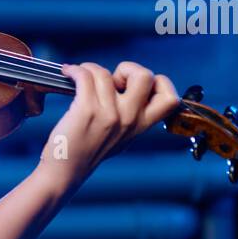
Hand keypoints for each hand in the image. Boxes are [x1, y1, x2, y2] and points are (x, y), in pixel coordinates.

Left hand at [35, 61, 180, 194]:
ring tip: (81, 74)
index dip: (159, 82)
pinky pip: (85, 76)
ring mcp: (109, 115)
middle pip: (145, 76)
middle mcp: (129, 119)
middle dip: (129, 68)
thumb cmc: (89, 151)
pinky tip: (69, 73)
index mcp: (141, 125)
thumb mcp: (122, 137)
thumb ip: (131, 116)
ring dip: (91, 67)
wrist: (66, 170)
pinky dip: (75, 70)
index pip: (171, 99)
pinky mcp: (86, 111)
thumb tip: (126, 85)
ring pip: (106, 73)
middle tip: (112, 80)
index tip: (136, 85)